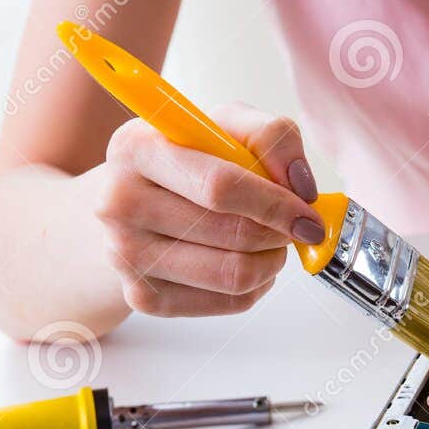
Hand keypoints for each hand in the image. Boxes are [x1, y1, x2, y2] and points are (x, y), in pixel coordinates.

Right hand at [95, 102, 324, 316]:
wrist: (129, 205)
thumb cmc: (186, 161)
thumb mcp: (223, 126)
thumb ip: (270, 136)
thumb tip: (301, 186)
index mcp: (136, 148)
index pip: (220, 186)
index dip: (276, 204)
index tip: (308, 215)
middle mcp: (119, 202)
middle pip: (234, 234)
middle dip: (279, 233)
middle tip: (292, 226)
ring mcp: (126, 255)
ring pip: (234, 275)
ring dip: (271, 262)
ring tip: (271, 243)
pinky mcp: (141, 297)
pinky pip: (227, 303)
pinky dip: (256, 286)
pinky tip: (249, 263)